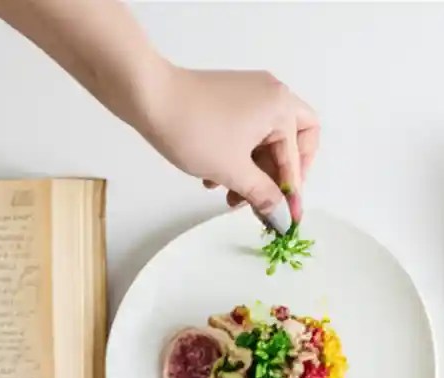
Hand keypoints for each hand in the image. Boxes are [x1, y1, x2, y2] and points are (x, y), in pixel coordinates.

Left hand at [139, 67, 319, 233]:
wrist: (148, 98)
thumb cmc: (193, 129)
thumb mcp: (233, 171)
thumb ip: (263, 195)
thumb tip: (282, 215)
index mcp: (281, 107)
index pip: (295, 159)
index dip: (292, 193)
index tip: (286, 219)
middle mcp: (272, 94)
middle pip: (290, 144)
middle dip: (274, 178)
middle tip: (263, 201)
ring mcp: (250, 93)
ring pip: (265, 141)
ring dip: (252, 171)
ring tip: (229, 195)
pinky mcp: (230, 97)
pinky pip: (247, 132)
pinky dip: (237, 156)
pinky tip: (214, 177)